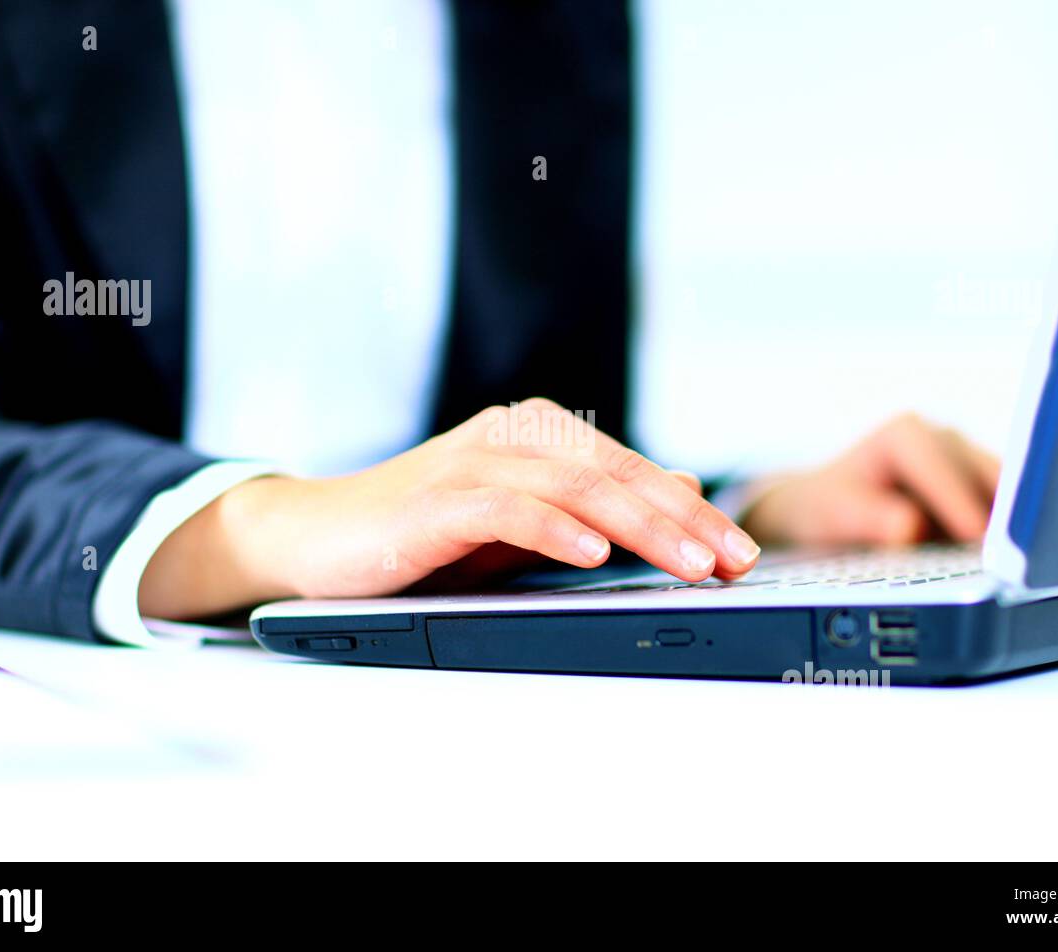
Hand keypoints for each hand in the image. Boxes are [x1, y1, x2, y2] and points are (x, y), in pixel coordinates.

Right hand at [138, 398, 760, 618]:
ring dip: (639, 527)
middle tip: (732, 560)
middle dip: (683, 520)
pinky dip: (554, 529)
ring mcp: (474, 462)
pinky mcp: (438, 498)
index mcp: (538, 436)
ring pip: (576, 486)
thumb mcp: (523, 524)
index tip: (737, 552)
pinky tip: (591, 555)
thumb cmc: (425, 535)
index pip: (630, 470)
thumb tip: (677, 501)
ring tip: (688, 562)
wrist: (321, 538)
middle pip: (615, 474)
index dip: (689, 510)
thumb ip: (591, 510)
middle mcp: (513, 437)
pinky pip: (508, 507)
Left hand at [742, 413, 999, 546]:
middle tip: (1013, 559)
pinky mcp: (979, 490)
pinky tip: (1009, 564)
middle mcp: (943, 440)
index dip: (961, 503)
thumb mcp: (834, 513)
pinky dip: (1006, 535)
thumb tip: (910, 529)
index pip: (943, 470)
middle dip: (1001, 515)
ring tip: (1017, 566)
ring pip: (1004, 494)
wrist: (824, 507)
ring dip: (1011, 527)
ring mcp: (966, 463)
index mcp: (905, 434)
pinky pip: (1003, 512)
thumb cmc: (826, 506)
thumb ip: (870, 520)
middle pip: (986, 477)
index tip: (977, 536)